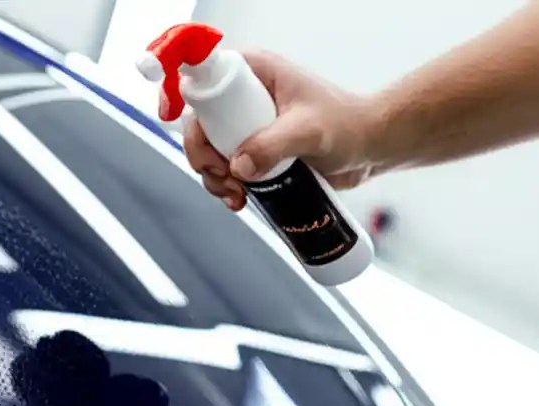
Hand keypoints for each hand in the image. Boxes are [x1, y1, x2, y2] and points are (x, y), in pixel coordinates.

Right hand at [180, 51, 382, 210]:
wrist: (369, 149)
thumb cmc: (348, 126)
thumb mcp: (309, 132)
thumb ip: (272, 145)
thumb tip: (238, 168)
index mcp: (254, 73)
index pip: (203, 74)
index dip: (179, 91)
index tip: (169, 115)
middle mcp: (245, 96)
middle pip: (198, 122)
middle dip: (201, 154)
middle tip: (223, 175)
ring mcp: (247, 125)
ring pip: (208, 150)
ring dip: (213, 177)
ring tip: (237, 195)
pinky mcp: (253, 150)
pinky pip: (225, 168)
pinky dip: (225, 186)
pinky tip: (240, 199)